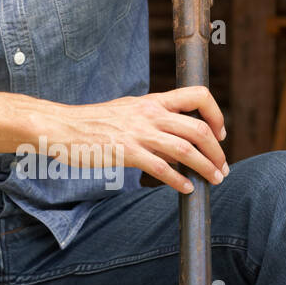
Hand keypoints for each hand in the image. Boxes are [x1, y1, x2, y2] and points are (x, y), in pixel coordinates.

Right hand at [53, 86, 228, 192]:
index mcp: (154, 100)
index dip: (216, 114)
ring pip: (185, 150)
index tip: (220, 133)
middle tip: (222, 167)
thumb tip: (175, 138)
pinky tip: (186, 188)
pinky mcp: (127, 152)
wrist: (63, 127)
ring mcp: (139, 132)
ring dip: (205, 167)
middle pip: (199, 129)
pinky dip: (179, 180)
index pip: (199, 96)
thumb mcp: (129, 111)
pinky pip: (162, 168)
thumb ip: (153, 120)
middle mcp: (151, 113)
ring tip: (214, 179)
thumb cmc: (95, 122)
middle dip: (217, 151)